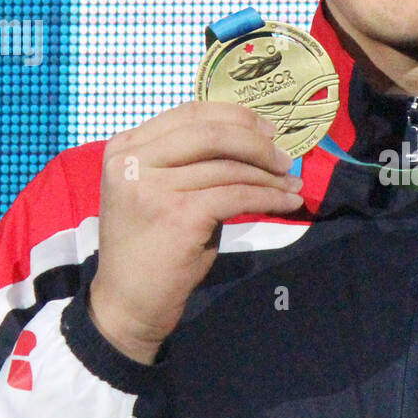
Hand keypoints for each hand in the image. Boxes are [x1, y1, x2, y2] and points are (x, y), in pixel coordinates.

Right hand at [88, 102, 303, 362]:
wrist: (127, 304)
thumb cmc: (150, 249)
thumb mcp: (160, 192)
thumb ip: (191, 163)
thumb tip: (253, 143)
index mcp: (125, 148)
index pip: (190, 113)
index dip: (236, 117)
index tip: (268, 131)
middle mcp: (133, 161)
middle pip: (211, 133)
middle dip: (257, 143)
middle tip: (285, 159)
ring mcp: (153, 186)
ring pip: (229, 167)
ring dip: (270, 176)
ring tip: (292, 186)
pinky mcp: (179, 214)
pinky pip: (237, 195)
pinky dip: (269, 198)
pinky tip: (288, 204)